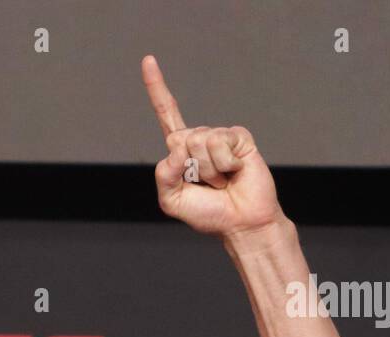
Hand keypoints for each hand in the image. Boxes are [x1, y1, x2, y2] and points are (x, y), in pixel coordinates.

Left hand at [141, 54, 284, 236]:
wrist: (241, 222)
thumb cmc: (208, 214)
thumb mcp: (172, 201)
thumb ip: (164, 176)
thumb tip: (177, 147)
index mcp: (181, 151)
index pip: (167, 114)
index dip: (156, 88)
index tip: (148, 60)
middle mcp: (200, 138)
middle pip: (178, 138)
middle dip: (189, 167)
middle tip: (207, 184)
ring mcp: (220, 136)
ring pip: (199, 142)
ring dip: (208, 170)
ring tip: (222, 181)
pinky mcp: (239, 138)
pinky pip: (221, 143)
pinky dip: (225, 165)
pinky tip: (235, 172)